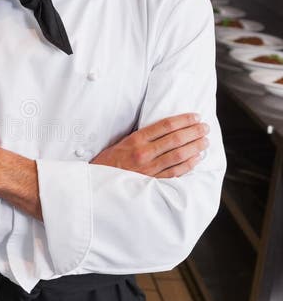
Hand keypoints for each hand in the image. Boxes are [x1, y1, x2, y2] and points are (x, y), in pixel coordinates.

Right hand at [90, 113, 208, 178]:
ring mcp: (148, 169)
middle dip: (194, 132)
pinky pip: (174, 173)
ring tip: (205, 141)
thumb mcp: (121, 143)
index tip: (195, 117)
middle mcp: (144, 153)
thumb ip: (140, 137)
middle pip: (175, 139)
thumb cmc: (108, 162)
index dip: (183, 120)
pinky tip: (196, 159)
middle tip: (205, 128)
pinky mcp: (151, 182)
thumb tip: (164, 130)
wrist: (96, 183)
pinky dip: (188, 165)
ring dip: (194, 147)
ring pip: (178, 155)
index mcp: (136, 140)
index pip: (165, 126)